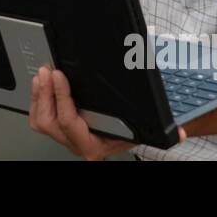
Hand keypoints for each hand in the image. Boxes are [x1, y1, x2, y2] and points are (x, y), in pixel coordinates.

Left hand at [28, 66, 185, 159]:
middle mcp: (76, 145)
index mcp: (94, 146)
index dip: (62, 99)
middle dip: (46, 94)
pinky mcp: (56, 129)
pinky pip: (39, 118)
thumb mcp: (146, 129)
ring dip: (38, 96)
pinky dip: (37, 99)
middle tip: (48, 70)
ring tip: (42, 74)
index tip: (60, 76)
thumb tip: (179, 133)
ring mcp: (64, 138)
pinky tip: (40, 83)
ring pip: (41, 121)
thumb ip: (162, 131)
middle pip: (49, 122)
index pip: (70, 124)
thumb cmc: (133, 131)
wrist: (128, 135)